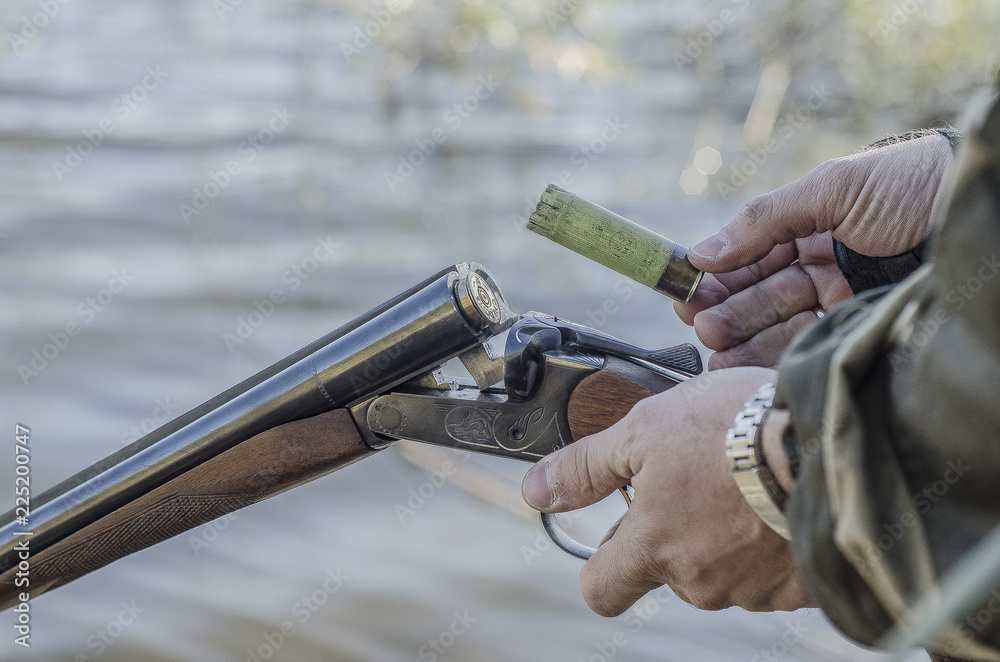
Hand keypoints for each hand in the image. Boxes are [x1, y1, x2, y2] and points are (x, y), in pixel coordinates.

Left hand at [521, 367, 809, 615]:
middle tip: (698, 474)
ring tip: (745, 477)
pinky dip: (772, 540)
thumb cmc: (736, 429)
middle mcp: (700, 581)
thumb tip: (537, 491)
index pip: (602, 589)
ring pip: (722, 568)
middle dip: (675, 529)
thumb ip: (585, 468)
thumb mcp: (643, 430)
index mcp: (653, 548)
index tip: (616, 533)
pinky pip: (774, 570)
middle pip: (667, 569)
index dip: (601, 566)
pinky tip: (781, 496)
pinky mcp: (802, 586)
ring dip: (726, 532)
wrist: (831, 440)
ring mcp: (754, 589)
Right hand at [675, 133, 953, 368]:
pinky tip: (745, 365)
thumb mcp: (830, 187)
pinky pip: (809, 343)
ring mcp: (840, 298)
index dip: (718, 275)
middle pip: (761, 294)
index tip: (686, 293)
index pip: (752, 255)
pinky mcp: (858, 326)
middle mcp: (821, 263)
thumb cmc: (909, 184)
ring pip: (780, 323)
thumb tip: (702, 253)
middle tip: (701, 327)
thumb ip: (764, 219)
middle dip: (727, 311)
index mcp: (810, 223)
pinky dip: (774, 355)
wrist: (978, 210)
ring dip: (743, 338)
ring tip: (714, 351)